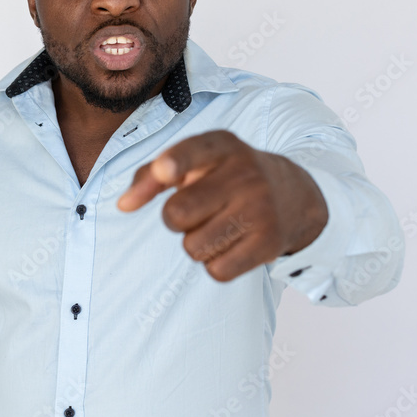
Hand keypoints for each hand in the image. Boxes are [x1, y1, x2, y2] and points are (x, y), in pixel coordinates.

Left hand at [117, 130, 327, 281]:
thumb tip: (123, 205)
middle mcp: (244, 173)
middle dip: (175, 219)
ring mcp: (260, 208)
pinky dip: (216, 264)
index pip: (192, 151)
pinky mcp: (269, 242)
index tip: (164, 172)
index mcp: (221, 146)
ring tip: (217, 225)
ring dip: (195, 243)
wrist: (292, 194)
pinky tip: (232, 243)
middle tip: (196, 210)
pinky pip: (217, 270)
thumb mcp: (194, 162)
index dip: (174, 164)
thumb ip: (151, 176)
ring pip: (194, 247)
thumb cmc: (224, 177)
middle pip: (177, 214)